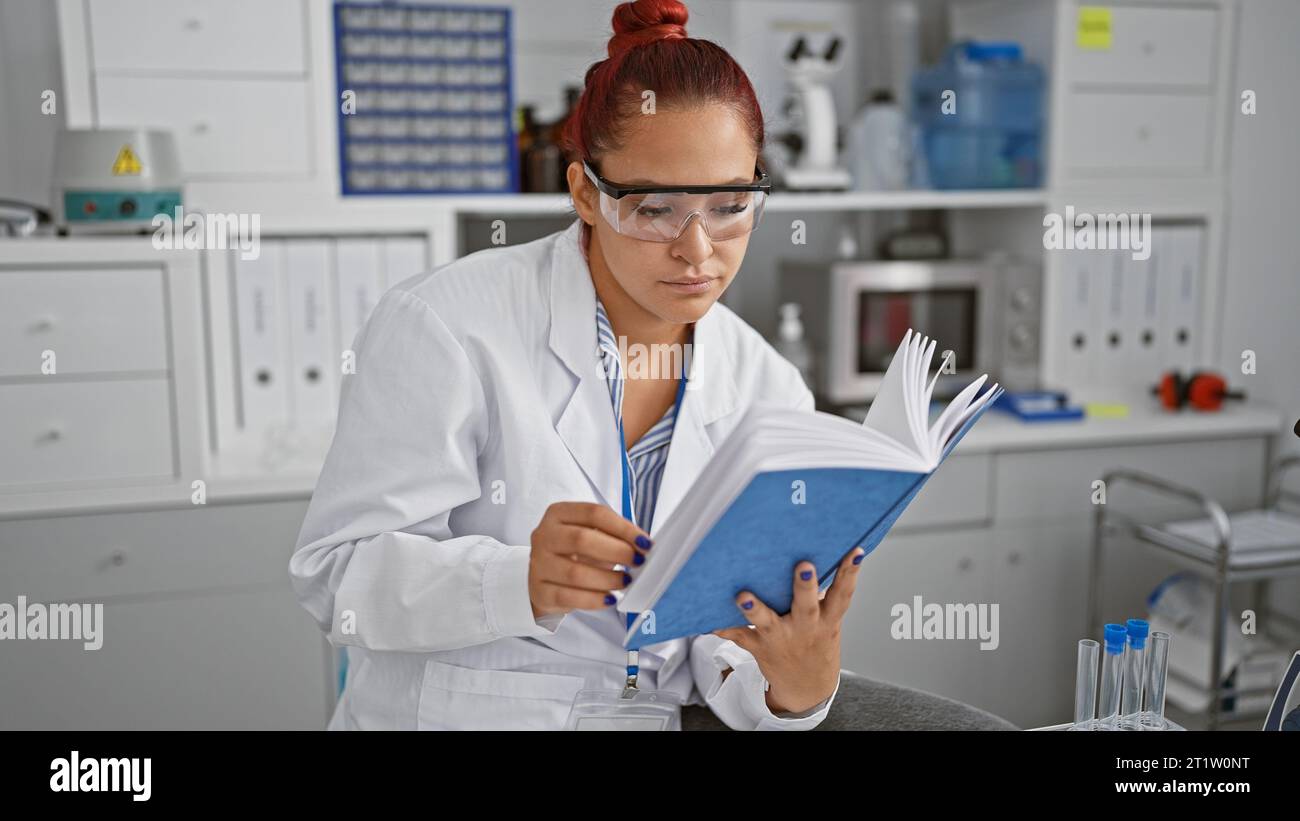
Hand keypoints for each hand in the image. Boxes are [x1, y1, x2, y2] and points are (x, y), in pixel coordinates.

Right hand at [529, 502, 650, 618]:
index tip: (644, 542)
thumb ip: (614, 536)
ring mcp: (539, 564)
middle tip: (637, 561)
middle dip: (616, 551)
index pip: (594, 513)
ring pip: (575, 573)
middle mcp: (544, 535)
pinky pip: (568, 597)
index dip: (623, 528)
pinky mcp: (540, 590)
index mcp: (559, 513)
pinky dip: (593, 599)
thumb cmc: (574, 552)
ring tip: (625, 581)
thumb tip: (643, 546)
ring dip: (607, 579)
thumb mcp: (591, 535)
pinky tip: (608, 598)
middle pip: (581, 539)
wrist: (543, 577)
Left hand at [712, 547, 865, 713]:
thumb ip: (821, 595)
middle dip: (805, 586)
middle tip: (804, 566)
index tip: (854, 553)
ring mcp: (781, 639)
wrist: (806, 688)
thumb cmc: (815, 644)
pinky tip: (709, 621)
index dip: (850, 573)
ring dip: (755, 609)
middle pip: (806, 606)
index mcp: (826, 620)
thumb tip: (814, 553)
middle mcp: (805, 629)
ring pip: (768, 622)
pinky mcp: (760, 647)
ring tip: (744, 596)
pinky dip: (724, 628)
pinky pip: (740, 637)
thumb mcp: (827, 622)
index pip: (842, 595)